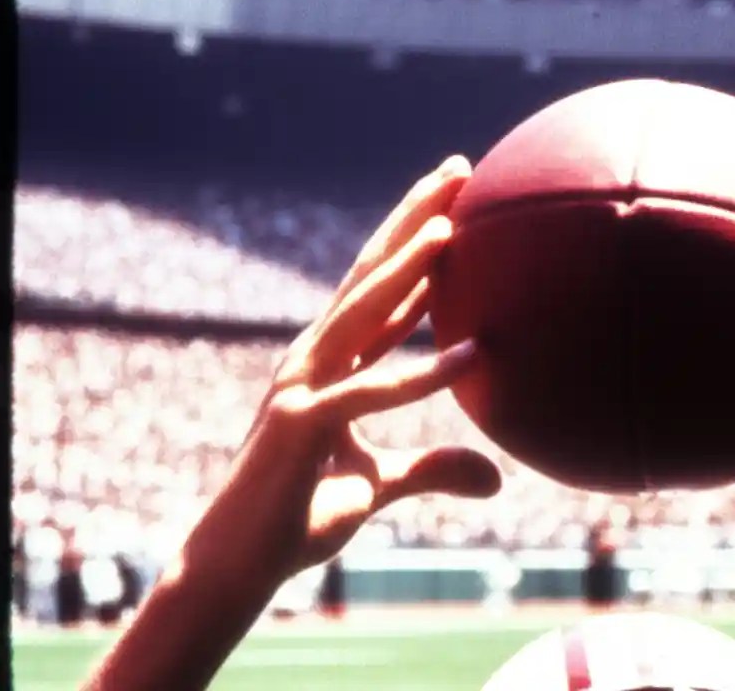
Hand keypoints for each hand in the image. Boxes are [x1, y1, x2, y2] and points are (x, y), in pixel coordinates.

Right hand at [184, 155, 500, 584]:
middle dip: (414, 218)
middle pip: (370, 275)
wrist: (236, 566)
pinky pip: (373, 393)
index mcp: (329, 362)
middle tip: (460, 168)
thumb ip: (434, 469)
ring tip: (452, 224)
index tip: (455, 196)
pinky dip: (423, 374)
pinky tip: (472, 353)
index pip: (380, 288)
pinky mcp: (303, 426)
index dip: (416, 240)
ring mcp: (302, 386)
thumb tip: (497, 478)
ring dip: (408, 270)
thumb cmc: (299, 519)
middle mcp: (313, 360)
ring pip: (362, 315)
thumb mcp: (381, 486)